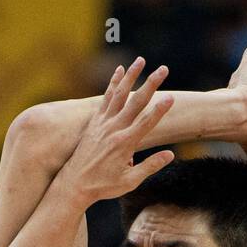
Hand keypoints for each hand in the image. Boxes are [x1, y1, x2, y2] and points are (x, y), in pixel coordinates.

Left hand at [61, 58, 174, 204]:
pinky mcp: (95, 121)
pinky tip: (120, 70)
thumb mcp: (129, 182)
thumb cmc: (103, 186)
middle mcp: (114, 129)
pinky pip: (105, 98)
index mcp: (125, 144)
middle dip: (151, 84)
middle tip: (164, 69)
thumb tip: (170, 155)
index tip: (171, 98)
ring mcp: (103, 123)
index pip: (146, 123)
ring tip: (141, 60)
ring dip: (131, 76)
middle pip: (136, 102)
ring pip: (120, 94)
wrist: (74, 184)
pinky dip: (113, 83)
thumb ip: (150, 166)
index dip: (160, 110)